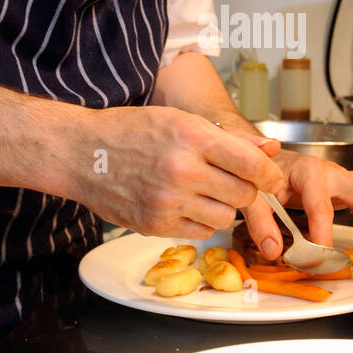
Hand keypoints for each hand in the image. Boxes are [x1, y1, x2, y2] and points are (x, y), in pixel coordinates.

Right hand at [68, 105, 283, 239]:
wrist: (81, 153)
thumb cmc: (131, 131)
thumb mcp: (181, 121)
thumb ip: (230, 139)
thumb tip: (271, 149)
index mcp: (191, 137)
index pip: (251, 164)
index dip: (269, 174)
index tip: (272, 178)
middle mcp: (182, 170)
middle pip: (244, 194)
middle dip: (247, 190)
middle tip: (236, 183)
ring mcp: (167, 201)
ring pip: (226, 217)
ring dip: (224, 207)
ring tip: (206, 191)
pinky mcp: (155, 225)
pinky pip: (202, 231)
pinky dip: (202, 221)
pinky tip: (188, 204)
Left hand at [240, 150, 352, 262]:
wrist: (265, 156)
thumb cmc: (262, 175)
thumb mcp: (253, 197)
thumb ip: (260, 223)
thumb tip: (274, 250)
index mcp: (306, 172)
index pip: (321, 205)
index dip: (323, 233)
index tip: (321, 255)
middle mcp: (329, 171)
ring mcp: (341, 176)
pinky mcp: (346, 184)